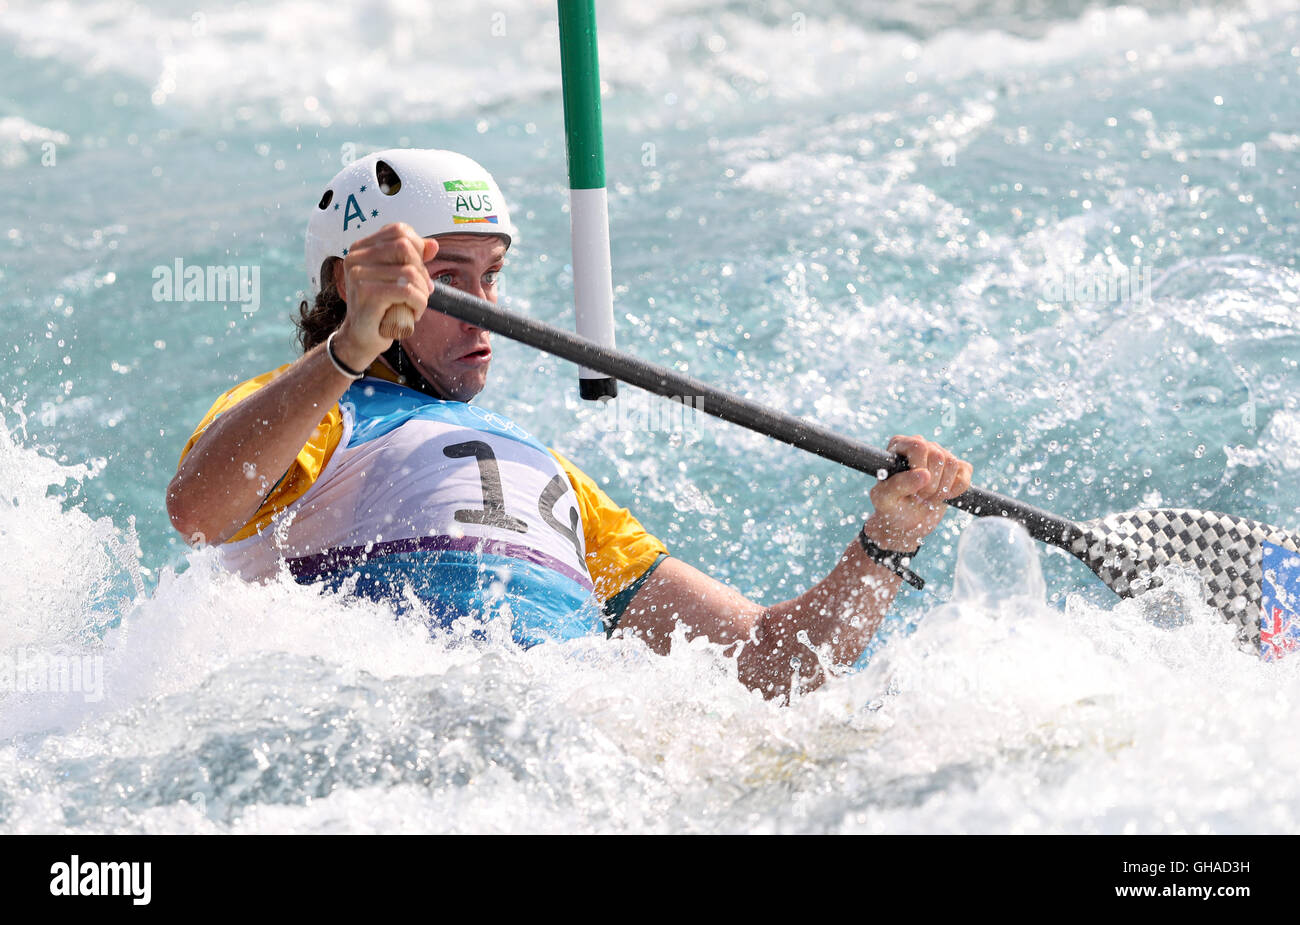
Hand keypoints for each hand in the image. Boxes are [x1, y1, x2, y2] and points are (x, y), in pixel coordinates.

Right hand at [330, 223, 436, 370]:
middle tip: (420, 292)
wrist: (362, 338)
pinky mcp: (365, 293)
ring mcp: (358, 274)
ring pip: (410, 272)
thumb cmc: (383, 307)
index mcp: (362, 248)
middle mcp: (355, 257)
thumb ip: (414, 259)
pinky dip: (419, 304)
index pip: (399, 230)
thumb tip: (433, 245)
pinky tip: (414, 314)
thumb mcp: (400, 279)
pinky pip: (407, 291)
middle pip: (405, 247)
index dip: (418, 248)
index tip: (419, 272)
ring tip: (415, 306)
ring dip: (422, 293)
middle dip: (422, 272)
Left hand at [862, 435, 972, 550]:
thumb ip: (899, 485)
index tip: (912, 489)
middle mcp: (921, 445)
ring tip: (928, 497)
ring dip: (942, 489)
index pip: (918, 446)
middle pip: (938, 456)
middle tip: (919, 497)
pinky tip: (944, 496)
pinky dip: (957, 490)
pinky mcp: (957, 467)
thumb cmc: (891, 506)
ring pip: (952, 463)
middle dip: (930, 485)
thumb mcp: (884, 499)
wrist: (906, 522)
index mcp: (899, 446)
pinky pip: (965, 471)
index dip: (920, 469)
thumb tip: (925, 475)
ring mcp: (940, 454)